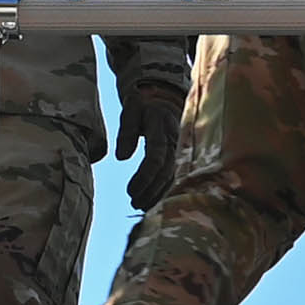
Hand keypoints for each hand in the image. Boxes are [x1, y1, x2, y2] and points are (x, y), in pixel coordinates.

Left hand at [115, 82, 184, 209]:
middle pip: (166, 171)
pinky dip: (165, 190)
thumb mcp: (131, 110)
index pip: (155, 157)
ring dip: (158, 194)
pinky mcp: (183, 155)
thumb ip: (126, 131)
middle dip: (150, 190)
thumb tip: (121, 157)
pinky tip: (154, 202)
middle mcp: (176, 139)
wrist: (164, 98)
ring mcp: (182, 148)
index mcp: (162, 126)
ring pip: (174, 176)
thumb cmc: (142, 105)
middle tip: (134, 203)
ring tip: (141, 206)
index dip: (143, 177)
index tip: (129, 191)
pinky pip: (176, 175)